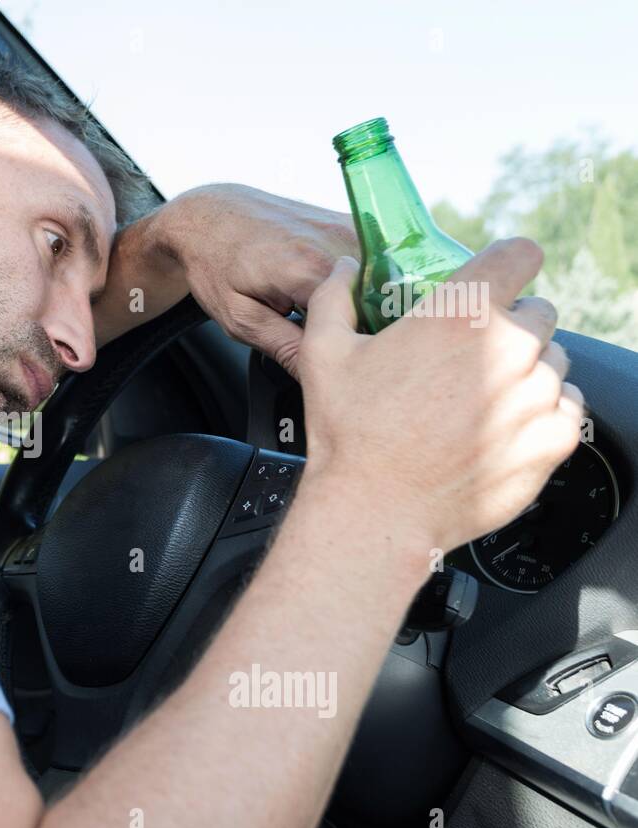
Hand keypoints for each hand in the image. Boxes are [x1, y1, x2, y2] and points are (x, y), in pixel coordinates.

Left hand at [95, 184, 355, 374]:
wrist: (208, 217)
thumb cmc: (215, 264)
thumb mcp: (239, 319)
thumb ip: (286, 348)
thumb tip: (321, 376)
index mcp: (308, 270)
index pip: (359, 322)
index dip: (353, 348)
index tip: (338, 362)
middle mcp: (335, 242)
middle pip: (378, 300)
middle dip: (365, 328)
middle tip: (338, 344)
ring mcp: (346, 227)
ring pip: (382, 280)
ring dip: (369, 304)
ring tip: (339, 319)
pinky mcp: (349, 222)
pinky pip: (374, 260)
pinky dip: (365, 282)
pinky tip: (341, 296)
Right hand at [298, 238, 584, 556]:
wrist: (376, 511)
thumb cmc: (350, 434)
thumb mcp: (323, 354)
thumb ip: (334, 297)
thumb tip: (344, 268)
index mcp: (461, 315)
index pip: (519, 255)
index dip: (508, 263)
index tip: (499, 278)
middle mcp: (512, 347)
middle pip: (538, 313)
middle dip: (509, 327)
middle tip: (469, 359)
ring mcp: (539, 394)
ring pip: (552, 362)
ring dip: (525, 373)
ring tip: (478, 403)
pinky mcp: (554, 438)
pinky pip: (566, 409)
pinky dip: (540, 416)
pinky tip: (496, 431)